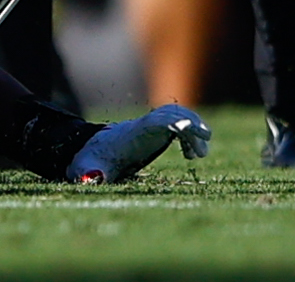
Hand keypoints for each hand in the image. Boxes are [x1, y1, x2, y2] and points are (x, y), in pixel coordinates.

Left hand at [67, 105, 208, 182]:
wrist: (94, 151)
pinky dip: (189, 136)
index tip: (186, 127)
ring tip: (202, 153)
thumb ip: (90, 174)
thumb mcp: (88, 168)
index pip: (154, 121)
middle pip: (170, 114)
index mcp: (132, 133)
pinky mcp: (157, 134)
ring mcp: (152, 128)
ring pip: (177, 118)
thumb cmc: (93, 161)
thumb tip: (92, 179)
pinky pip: (178, 127)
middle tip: (206, 137)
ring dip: (193, 129)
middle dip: (190, 122)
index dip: (171, 122)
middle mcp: (145, 125)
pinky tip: (193, 155)